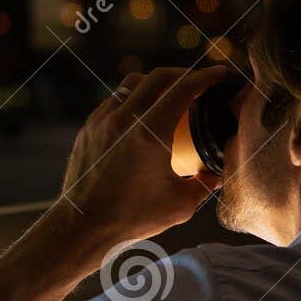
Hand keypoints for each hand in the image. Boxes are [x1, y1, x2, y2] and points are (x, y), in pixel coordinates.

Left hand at [59, 65, 229, 244]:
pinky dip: (130, 101)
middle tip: (195, 82)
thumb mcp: (179, 205)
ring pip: (131, 85)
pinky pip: (112, 102)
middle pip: (157, 77)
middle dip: (181, 74)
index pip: (183, 89)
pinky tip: (138, 116)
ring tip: (166, 97)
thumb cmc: (130, 219)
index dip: (205, 77)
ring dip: (153, 85)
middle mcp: (123, 119)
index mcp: (149, 133)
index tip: (218, 74)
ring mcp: (102, 121)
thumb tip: (217, 176)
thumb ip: (203, 186)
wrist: (81, 227)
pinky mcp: (88, 129)